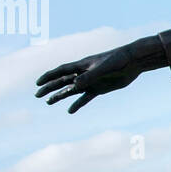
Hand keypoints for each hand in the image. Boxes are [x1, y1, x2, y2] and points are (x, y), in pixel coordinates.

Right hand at [36, 37, 161, 112]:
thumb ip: (89, 76)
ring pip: (71, 90)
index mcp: (82, 65)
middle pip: (62, 81)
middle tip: (37, 95)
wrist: (132, 62)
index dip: (49, 76)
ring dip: (60, 95)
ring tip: (48, 102)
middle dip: (49, 87)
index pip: (61, 71)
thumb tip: (75, 85)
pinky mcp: (99, 88)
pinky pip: (86, 98)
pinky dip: (78, 104)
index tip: (38, 82)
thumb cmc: (118, 60)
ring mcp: (91, 81)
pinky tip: (70, 111)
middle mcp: (84, 73)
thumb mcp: (104, 68)